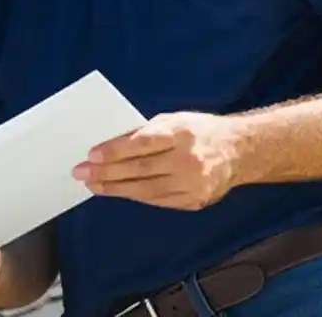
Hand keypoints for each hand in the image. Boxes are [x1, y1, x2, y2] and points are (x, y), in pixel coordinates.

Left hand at [72, 111, 245, 210]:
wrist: (239, 152)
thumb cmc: (199, 131)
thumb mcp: (175, 120)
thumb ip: (146, 131)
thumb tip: (110, 144)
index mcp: (183, 133)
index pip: (143, 143)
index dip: (115, 150)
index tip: (91, 154)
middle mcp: (189, 160)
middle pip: (141, 169)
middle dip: (107, 172)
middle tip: (81, 172)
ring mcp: (194, 184)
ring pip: (147, 190)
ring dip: (115, 188)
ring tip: (93, 185)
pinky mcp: (194, 201)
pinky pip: (158, 201)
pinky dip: (135, 196)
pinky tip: (118, 191)